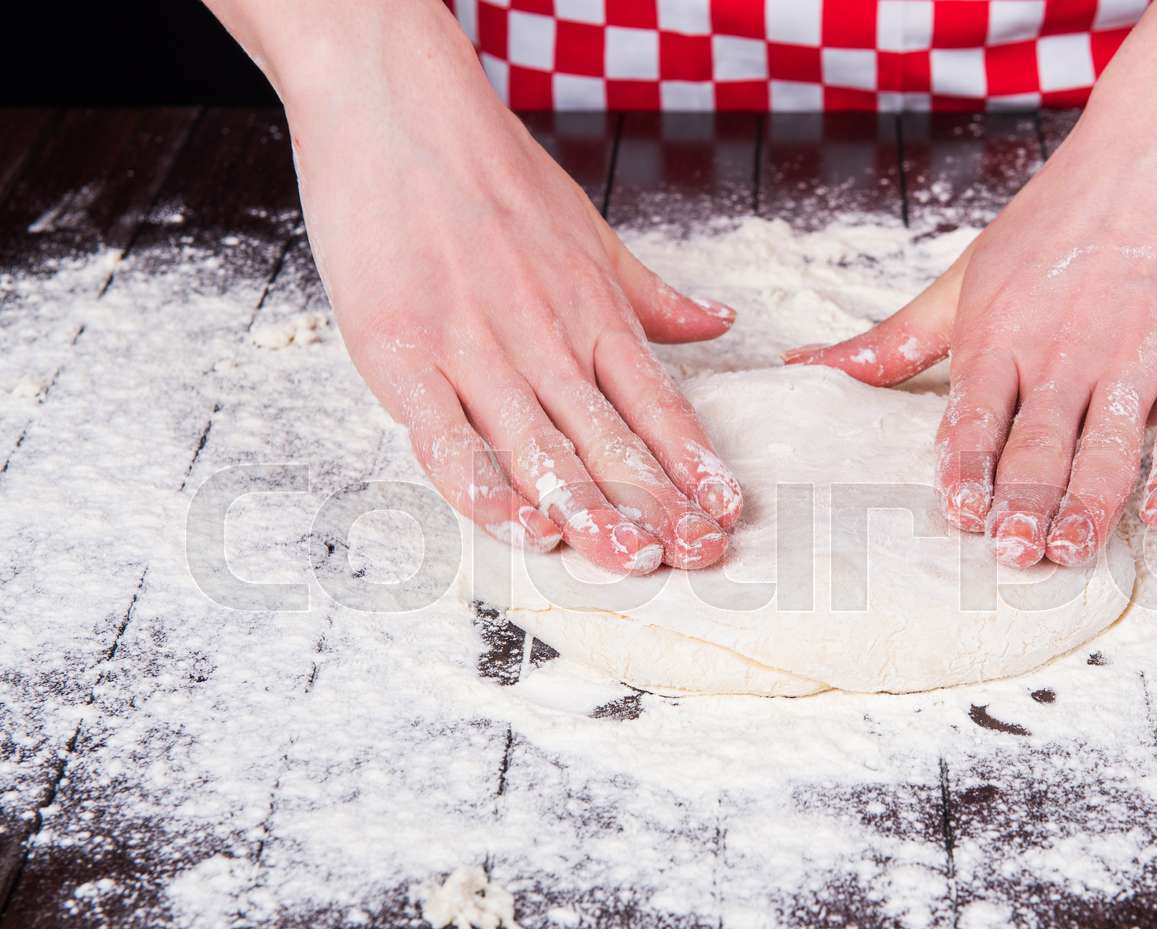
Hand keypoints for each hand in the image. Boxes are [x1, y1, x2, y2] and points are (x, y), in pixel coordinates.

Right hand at [279, 3, 739, 573]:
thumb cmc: (488, 167)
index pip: (655, 401)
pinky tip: (519, 529)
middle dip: (656, 505)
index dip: (691, 462)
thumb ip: (649, 293)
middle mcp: (542, 334)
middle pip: (609, 437)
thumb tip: (719, 324)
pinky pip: (446, 435)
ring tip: (630, 561)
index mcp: (590, 308)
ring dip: (588, 511)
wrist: (393, 99)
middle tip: (696, 560)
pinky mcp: (398, 351)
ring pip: (539, 446)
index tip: (725, 513)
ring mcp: (471, 345)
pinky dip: (484, 486)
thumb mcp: (587, 229)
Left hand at [785, 120, 1156, 568]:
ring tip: (1071, 550)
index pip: (976, 414)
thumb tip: (804, 366)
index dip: (968, 468)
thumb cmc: (1059, 217)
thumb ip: (895, 338)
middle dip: (1024, 503)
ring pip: (1110, 446)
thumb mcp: (966, 274)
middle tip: (1014, 553)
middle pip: (1040, 443)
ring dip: (1091, 504)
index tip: (960, 515)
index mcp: (1001, 333)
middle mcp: (1065, 350)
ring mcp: (1137, 355)